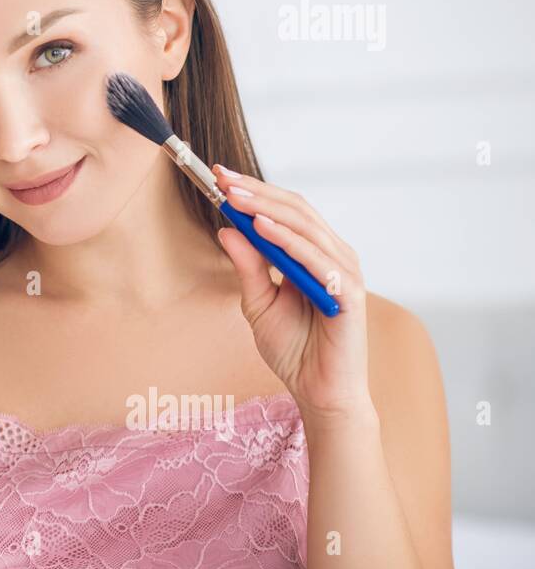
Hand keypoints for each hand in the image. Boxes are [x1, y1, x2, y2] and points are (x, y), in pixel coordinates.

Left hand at [212, 164, 372, 423]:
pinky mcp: (349, 294)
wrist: (318, 391)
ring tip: (235, 196)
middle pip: (296, 210)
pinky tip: (262, 227)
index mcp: (315, 254)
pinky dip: (288, 241)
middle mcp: (333, 256)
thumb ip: (247, 266)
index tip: (219, 177)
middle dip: (257, 192)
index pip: (286, 211)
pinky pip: (316, 259)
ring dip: (268, 208)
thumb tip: (226, 229)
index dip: (255, 191)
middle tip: (222, 178)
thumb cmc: (294, 348)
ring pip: (306, 227)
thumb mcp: (258, 302)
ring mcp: (344, 272)